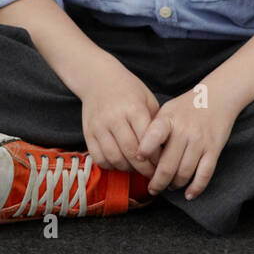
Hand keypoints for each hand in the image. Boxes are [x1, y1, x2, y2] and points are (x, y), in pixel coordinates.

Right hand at [76, 59, 159, 177]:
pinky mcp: (88, 133)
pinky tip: (120, 163)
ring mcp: (99, 126)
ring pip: (114, 158)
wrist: (98, 79)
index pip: (147, 140)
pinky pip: (99, 158)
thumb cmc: (129, 90)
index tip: (163, 164)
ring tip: (137, 169)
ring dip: (128, 169)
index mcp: (134, 109)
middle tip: (153, 174)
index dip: (156, 157)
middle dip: (144, 168)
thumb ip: (155, 123)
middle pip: (131, 153)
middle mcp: (115, 118)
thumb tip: (165, 149)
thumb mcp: (147, 99)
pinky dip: (111, 166)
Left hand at [137, 92, 238, 199]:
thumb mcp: (167, 111)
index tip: (137, 161)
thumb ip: (153, 129)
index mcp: (168, 119)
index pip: (153, 136)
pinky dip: (196, 187)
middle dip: (157, 182)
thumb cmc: (186, 107)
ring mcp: (200, 141)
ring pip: (184, 173)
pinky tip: (188, 194)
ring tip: (169, 187)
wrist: (217, 97)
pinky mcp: (214, 148)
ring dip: (174, 185)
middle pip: (167, 165)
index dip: (144, 150)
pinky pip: (204, 174)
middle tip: (153, 189)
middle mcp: (184, 130)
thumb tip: (137, 155)